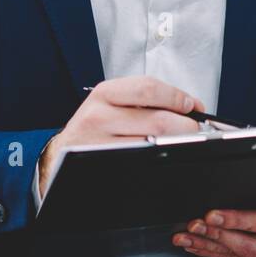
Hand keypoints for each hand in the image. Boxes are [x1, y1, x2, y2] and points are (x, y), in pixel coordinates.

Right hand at [37, 76, 202, 198]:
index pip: (149, 89)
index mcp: (104, 94)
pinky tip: (162, 157)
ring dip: (177, 145)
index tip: (192, 105)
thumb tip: (191, 105)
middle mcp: (99, 117)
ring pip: (154, 145)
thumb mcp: (112, 103)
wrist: (61, 156)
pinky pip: (142, 163)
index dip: (177, 97)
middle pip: (158, 121)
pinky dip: (159, 160)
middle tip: (194, 129)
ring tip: (181, 143)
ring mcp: (100, 145)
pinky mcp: (103, 167)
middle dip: (186, 126)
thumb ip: (148, 99)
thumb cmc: (96, 128)